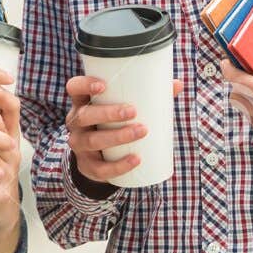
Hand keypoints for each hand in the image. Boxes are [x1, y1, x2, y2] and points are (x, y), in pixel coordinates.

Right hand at [64, 74, 182, 184]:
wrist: (99, 158)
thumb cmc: (114, 123)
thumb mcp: (123, 108)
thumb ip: (149, 95)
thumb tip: (178, 84)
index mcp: (83, 103)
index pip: (74, 88)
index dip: (84, 84)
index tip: (103, 85)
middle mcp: (76, 123)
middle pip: (85, 115)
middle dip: (108, 113)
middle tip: (133, 111)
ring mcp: (80, 145)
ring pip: (92, 141)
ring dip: (117, 136)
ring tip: (142, 131)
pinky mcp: (88, 166)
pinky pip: (100, 168)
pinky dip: (119, 165)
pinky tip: (136, 159)